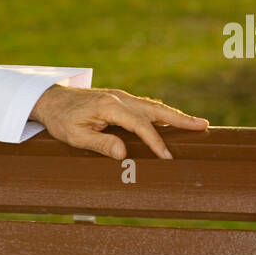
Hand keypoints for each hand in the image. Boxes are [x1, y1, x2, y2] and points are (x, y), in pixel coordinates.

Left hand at [30, 84, 209, 159]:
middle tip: (203, 125)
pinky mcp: (120, 100)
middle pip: (155, 109)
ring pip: (153, 106)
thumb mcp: (75, 136)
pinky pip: (146, 107)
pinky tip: (173, 120)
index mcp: (109, 106)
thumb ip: (100, 143)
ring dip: (175, 115)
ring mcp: (121, 97)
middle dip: (180, 118)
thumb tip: (124, 153)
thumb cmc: (62, 120)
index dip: (155, 141)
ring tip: (197, 123)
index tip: (167, 156)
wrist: (51, 99)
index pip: (139, 125)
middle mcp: (119, 98)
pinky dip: (162, 113)